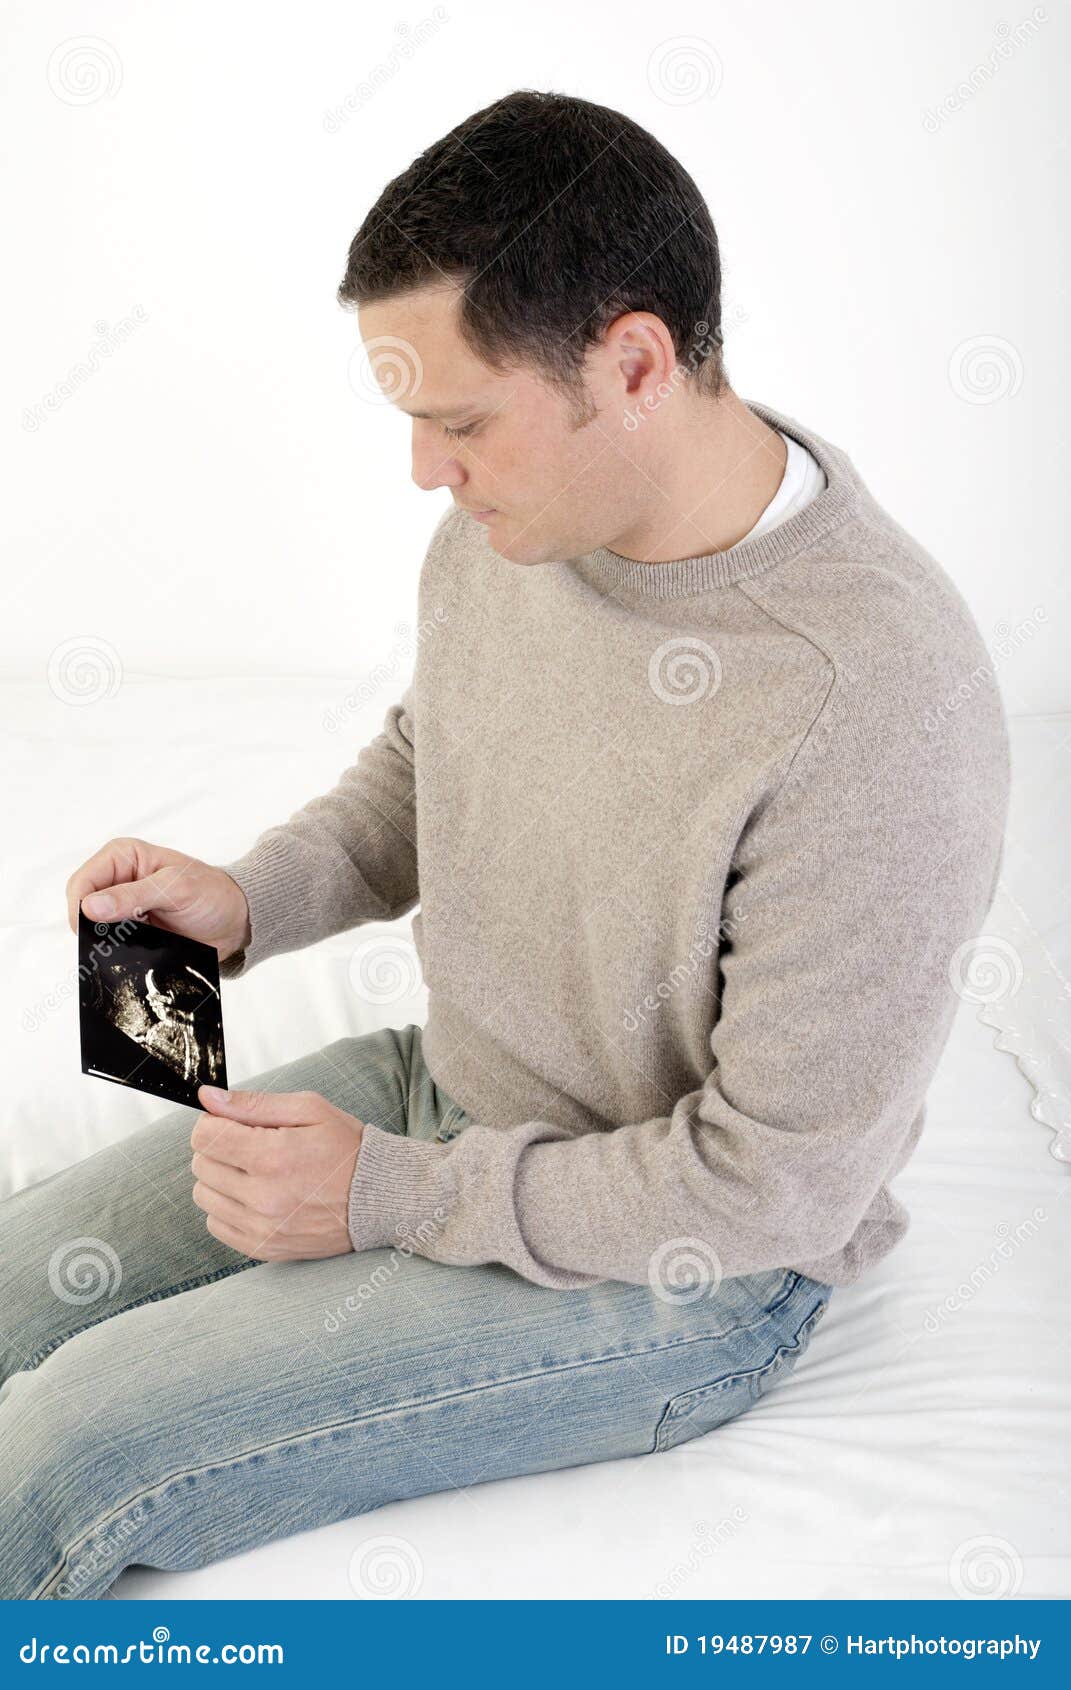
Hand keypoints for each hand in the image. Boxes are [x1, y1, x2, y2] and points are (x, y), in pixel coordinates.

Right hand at [66, 837, 250, 960]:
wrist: (237, 920)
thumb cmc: (213, 894)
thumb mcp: (175, 890)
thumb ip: (132, 897)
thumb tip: (91, 907)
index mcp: (123, 856)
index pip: (82, 882)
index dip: (81, 907)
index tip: (92, 928)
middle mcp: (118, 878)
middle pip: (82, 906)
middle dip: (94, 925)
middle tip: (117, 939)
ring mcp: (123, 905)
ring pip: (95, 927)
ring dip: (107, 939)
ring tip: (134, 942)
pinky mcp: (132, 928)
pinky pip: (112, 942)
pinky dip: (118, 949)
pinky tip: (136, 950)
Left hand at [190, 1086, 363, 1259]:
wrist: (379, 1198)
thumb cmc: (347, 1148)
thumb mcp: (309, 1110)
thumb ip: (254, 1103)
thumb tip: (207, 1097)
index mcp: (273, 1156)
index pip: (205, 1136)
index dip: (215, 1123)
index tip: (234, 1124)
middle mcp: (262, 1197)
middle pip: (201, 1164)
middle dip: (220, 1148)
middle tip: (252, 1146)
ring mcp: (261, 1227)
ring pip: (204, 1196)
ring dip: (221, 1179)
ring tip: (255, 1172)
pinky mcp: (262, 1248)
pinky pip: (215, 1225)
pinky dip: (227, 1208)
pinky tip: (254, 1196)